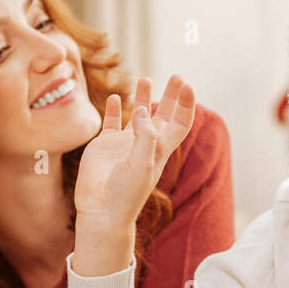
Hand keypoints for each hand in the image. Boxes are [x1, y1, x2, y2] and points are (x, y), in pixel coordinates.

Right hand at [73, 74, 195, 229]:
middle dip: (171, 96)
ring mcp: (124, 143)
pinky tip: (114, 97)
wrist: (101, 209)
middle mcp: (144, 144)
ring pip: (137, 115)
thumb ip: (145, 136)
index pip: (180, 123)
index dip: (186, 105)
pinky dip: (113, 109)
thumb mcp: (142, 164)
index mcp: (160, 149)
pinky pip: (111, 122)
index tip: (187, 86)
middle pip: (163, 115)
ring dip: (142, 97)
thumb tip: (142, 110)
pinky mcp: (104, 145)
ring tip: (145, 79)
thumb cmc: (126, 192)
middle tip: (176, 77)